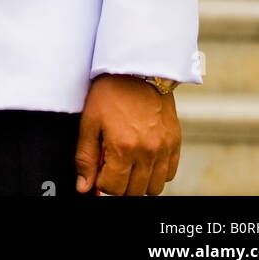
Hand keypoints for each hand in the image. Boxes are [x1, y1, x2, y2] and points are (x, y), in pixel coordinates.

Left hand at [74, 74, 180, 195]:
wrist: (138, 67)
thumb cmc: (111, 91)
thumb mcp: (90, 121)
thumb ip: (85, 157)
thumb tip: (83, 187)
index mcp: (123, 147)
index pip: (113, 188)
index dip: (102, 181)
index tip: (100, 169)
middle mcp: (147, 151)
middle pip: (134, 192)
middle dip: (120, 184)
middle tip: (113, 165)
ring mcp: (164, 148)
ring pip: (153, 188)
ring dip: (139, 182)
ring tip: (129, 163)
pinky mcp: (175, 142)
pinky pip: (169, 173)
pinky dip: (157, 172)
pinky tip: (145, 158)